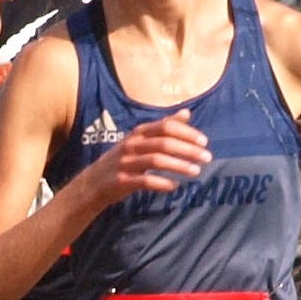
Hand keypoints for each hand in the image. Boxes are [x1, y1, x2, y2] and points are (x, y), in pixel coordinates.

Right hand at [83, 110, 211, 207]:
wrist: (93, 183)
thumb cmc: (124, 160)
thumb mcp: (141, 140)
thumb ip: (164, 127)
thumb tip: (187, 113)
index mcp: (139, 132)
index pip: (166, 127)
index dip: (187, 133)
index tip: (204, 142)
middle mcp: (132, 144)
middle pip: (164, 143)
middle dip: (188, 150)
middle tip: (207, 158)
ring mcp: (126, 162)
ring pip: (156, 161)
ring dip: (179, 166)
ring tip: (196, 172)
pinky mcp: (122, 181)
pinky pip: (145, 181)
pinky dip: (162, 184)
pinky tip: (175, 186)